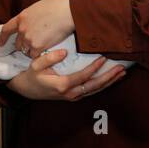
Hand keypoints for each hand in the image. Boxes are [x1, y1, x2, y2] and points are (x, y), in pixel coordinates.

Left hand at [2, 0, 73, 58]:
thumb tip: (34, 18)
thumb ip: (32, 15)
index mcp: (21, 17)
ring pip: (26, 50)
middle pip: (18, 43)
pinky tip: (45, 50)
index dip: (3, 38)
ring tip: (41, 46)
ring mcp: (29, 39)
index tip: (1, 44)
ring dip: (32, 50)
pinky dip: (39, 55)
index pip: (6, 29)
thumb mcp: (38, 6)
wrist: (67, 11)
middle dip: (23, 45)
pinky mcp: (38, 47)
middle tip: (32, 44)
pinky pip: (35, 55)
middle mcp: (22, 29)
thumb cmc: (57, 5)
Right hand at [6, 52, 125, 100]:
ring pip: (95, 90)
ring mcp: (73, 96)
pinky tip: (111, 79)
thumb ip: (50, 58)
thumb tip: (64, 51)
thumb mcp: (36, 65)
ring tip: (121, 73)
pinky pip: (91, 91)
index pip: (83, 76)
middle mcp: (70, 93)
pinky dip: (103, 86)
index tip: (104, 58)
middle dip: (109, 77)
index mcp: (62, 85)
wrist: (27, 90)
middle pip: (94, 86)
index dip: (94, 68)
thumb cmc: (32, 75)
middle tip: (121, 68)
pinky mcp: (74, 96)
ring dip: (109, 82)